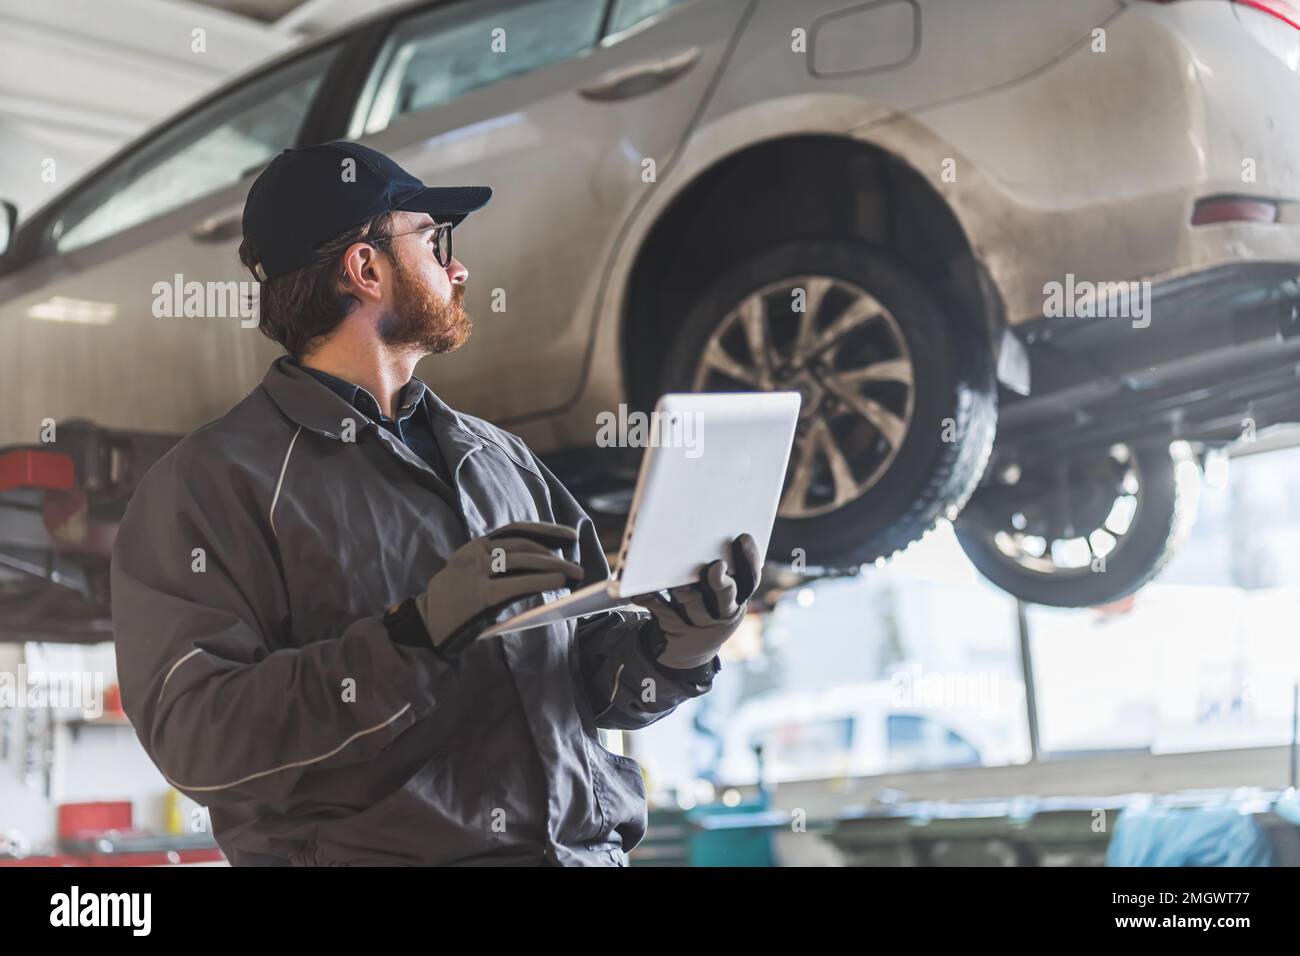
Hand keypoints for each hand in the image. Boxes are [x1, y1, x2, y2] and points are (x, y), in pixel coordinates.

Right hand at [415, 521, 583, 652]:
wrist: (425, 624)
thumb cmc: (454, 602)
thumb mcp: (470, 572)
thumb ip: (497, 565)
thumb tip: (543, 566)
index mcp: (474, 546)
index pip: (516, 530)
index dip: (545, 530)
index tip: (568, 535)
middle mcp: (475, 553)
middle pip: (523, 546)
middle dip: (555, 555)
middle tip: (576, 567)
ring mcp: (476, 573)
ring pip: (523, 561)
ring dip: (555, 567)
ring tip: (575, 574)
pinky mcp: (481, 596)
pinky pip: (518, 584)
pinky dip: (541, 581)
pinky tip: (557, 582)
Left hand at [634, 533, 761, 669]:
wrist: (691, 650)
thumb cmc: (706, 608)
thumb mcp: (720, 597)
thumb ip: (719, 573)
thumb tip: (700, 540)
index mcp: (739, 599)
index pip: (750, 578)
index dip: (749, 558)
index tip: (742, 537)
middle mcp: (724, 614)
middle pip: (725, 595)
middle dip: (720, 581)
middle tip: (715, 567)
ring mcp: (701, 625)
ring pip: (692, 602)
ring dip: (683, 587)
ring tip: (672, 573)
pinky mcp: (676, 630)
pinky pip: (661, 610)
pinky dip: (650, 598)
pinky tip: (639, 592)